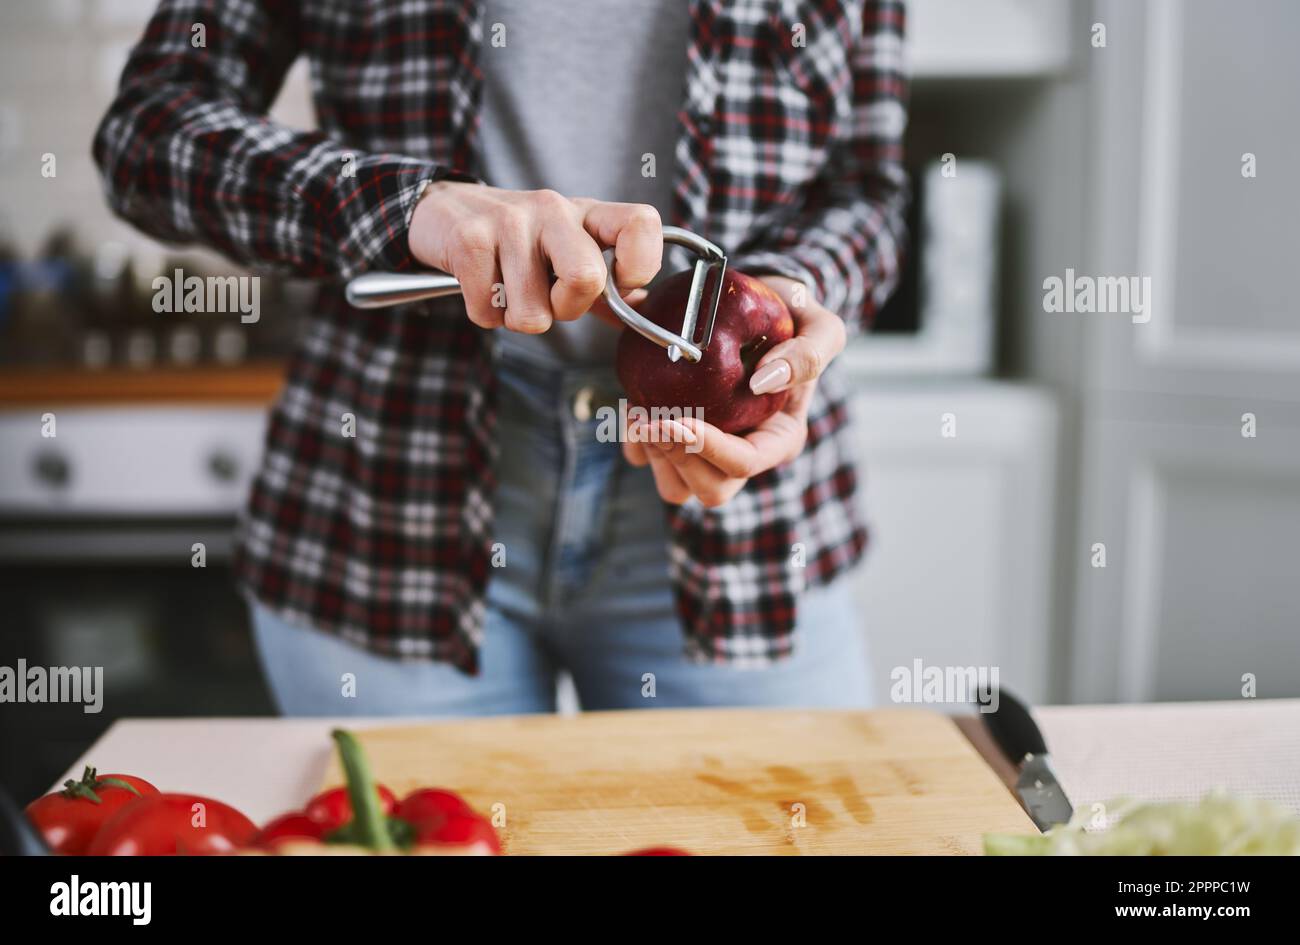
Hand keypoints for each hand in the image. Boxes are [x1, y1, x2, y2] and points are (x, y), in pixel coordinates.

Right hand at [408, 181, 661, 332]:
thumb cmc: (518, 241)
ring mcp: (510, 221)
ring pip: (533, 313)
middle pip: (586, 279)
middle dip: (567, 309)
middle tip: (548, 299)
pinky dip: (486, 315)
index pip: (641, 223)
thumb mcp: (567, 250)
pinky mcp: (470, 239)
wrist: (446, 211)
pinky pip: (490, 312)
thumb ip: (605, 285)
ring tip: (508, 289)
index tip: (621, 285)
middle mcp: (553, 209)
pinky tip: (482, 287)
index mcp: (586, 214)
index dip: (641, 265)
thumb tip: (642, 305)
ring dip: (518, 317)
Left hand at [623, 275, 846, 507]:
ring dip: (654, 454)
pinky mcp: (679, 441)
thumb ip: (808, 354)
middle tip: (651, 414)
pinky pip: (650, 463)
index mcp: (779, 439)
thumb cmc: (796, 321)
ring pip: (676, 487)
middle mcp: (744, 454)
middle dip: (676, 455)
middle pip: (710, 488)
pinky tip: (632, 407)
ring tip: (640, 411)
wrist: (762, 309)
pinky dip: (636, 444)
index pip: (743, 462)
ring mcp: (710, 453)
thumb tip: (764, 380)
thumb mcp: (820, 329)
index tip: (675, 418)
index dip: (706, 448)